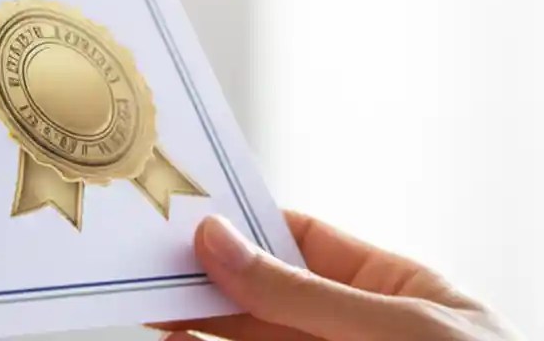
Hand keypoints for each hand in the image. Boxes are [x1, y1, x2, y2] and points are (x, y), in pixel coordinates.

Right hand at [154, 212, 521, 339]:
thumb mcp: (397, 330)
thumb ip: (302, 292)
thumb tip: (220, 240)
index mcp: (391, 289)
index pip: (301, 239)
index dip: (241, 223)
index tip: (182, 215)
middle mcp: (353, 330)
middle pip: (264, 291)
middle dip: (207, 274)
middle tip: (146, 261)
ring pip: (249, 336)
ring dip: (198, 320)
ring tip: (149, 304)